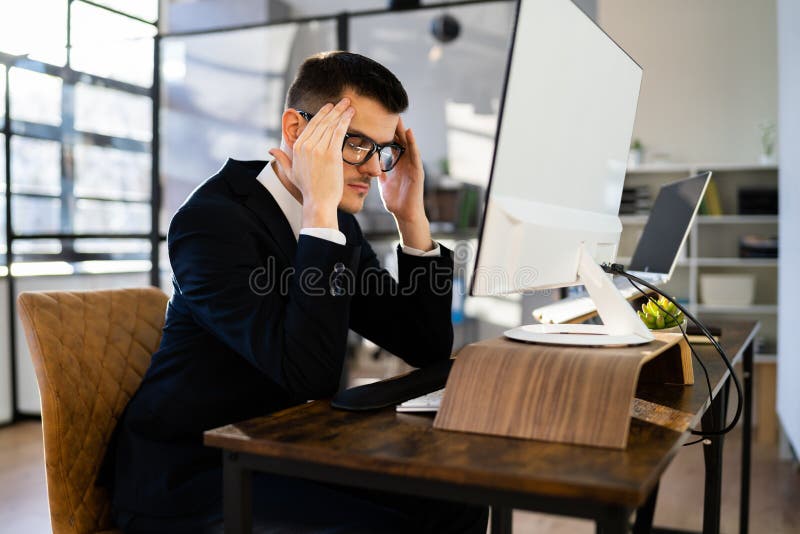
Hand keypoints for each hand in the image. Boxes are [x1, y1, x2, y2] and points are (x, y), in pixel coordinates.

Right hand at [269, 99, 353, 227]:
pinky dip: (345, 122)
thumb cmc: (307, 189)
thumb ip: (281, 159)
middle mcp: (307, 146)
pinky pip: (338, 133)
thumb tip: (270, 150)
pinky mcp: (331, 154)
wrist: (318, 201)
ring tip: (349, 104)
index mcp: (298, 147)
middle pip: (322, 122)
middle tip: (344, 101)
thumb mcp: (290, 172)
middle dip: (334, 109)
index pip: (311, 125)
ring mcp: (318, 149)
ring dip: (341, 112)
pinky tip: (350, 115)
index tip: (330, 107)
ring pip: (331, 125)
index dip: (322, 114)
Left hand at [378, 118, 433, 249]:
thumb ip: (380, 173)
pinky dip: (413, 143)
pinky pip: (415, 154)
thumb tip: (371, 166)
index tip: (376, 120)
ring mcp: (413, 166)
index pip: (391, 144)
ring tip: (398, 116)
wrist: (405, 215)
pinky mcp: (418, 171)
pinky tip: (409, 133)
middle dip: (394, 127)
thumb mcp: (384, 183)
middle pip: (400, 140)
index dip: (384, 132)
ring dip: (403, 130)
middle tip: (386, 111)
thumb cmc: (396, 201)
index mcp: (397, 164)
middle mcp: (406, 162)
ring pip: (408, 144)